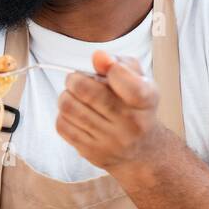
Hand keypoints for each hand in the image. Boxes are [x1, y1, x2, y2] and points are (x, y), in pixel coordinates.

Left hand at [55, 50, 169, 180]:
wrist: (141, 151)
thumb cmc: (136, 108)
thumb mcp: (140, 82)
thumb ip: (120, 63)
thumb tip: (98, 56)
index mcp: (145, 100)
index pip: (126, 81)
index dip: (112, 68)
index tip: (108, 67)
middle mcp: (130, 122)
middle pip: (87, 91)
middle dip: (74, 79)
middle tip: (76, 79)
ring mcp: (110, 140)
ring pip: (69, 107)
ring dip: (66, 96)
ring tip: (74, 96)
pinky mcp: (91, 151)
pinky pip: (62, 125)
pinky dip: (63, 114)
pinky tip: (74, 113)